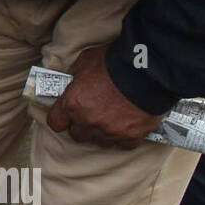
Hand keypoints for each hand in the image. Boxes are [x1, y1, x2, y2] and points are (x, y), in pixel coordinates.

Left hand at [45, 45, 163, 149]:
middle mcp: (88, 122)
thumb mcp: (86, 61)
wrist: (148, 71)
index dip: (61, 118)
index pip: (55, 122)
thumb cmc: (115, 62)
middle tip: (92, 114)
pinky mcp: (131, 137)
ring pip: (100, 141)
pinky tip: (128, 125)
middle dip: (82, 125)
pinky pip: (123, 144)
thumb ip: (76, 75)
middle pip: (78, 135)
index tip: (66, 115)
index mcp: (73, 104)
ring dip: (103, 132)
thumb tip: (74, 80)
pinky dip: (124, 136)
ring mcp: (110, 131)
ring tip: (112, 118)